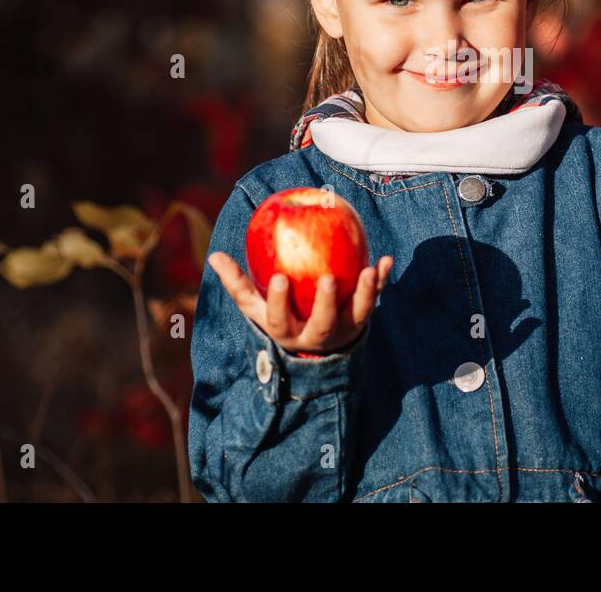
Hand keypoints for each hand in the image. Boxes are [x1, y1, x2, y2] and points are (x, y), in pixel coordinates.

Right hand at [208, 252, 393, 354]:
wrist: (316, 344)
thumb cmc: (280, 316)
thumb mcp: (256, 306)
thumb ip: (238, 283)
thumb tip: (214, 255)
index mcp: (288, 331)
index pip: (280, 320)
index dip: (280, 302)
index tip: (279, 279)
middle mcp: (317, 335)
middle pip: (322, 324)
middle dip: (325, 303)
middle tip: (327, 278)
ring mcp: (342, 330)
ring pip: (356, 315)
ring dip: (364, 293)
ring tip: (368, 269)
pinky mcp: (362, 320)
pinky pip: (374, 299)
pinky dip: (382, 281)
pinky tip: (386, 260)